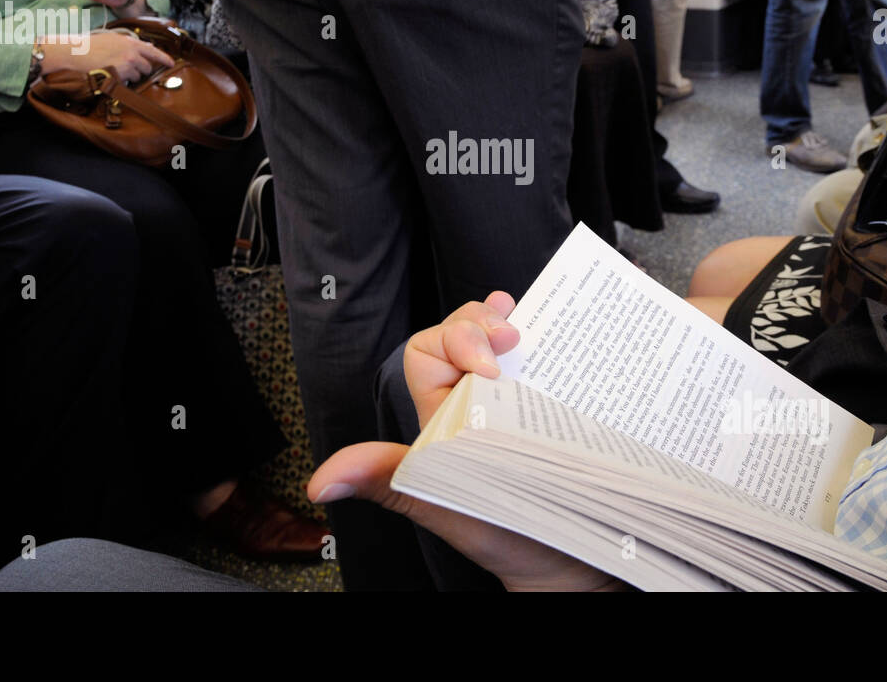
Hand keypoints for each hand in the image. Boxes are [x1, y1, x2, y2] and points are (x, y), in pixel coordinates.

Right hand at [42, 29, 175, 82]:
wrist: (73, 53)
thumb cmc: (89, 46)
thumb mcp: (111, 39)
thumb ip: (128, 44)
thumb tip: (142, 49)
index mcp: (130, 42)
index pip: (153, 51)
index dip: (164, 58)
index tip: (171, 63)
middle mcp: (131, 52)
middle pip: (147, 67)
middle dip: (139, 69)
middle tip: (124, 67)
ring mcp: (126, 64)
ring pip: (137, 76)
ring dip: (129, 76)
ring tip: (113, 69)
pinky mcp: (120, 76)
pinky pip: (127, 83)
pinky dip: (120, 82)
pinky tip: (110, 74)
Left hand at [307, 292, 626, 591]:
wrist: (567, 565)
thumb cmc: (500, 538)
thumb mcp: (438, 504)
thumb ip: (386, 482)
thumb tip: (319, 484)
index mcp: (443, 414)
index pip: (429, 352)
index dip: (452, 341)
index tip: (485, 363)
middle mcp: (479, 399)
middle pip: (466, 334)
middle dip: (481, 321)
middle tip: (510, 335)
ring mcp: (522, 398)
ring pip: (506, 341)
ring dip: (511, 321)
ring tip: (524, 324)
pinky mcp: (561, 405)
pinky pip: (553, 363)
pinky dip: (554, 339)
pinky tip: (552, 327)